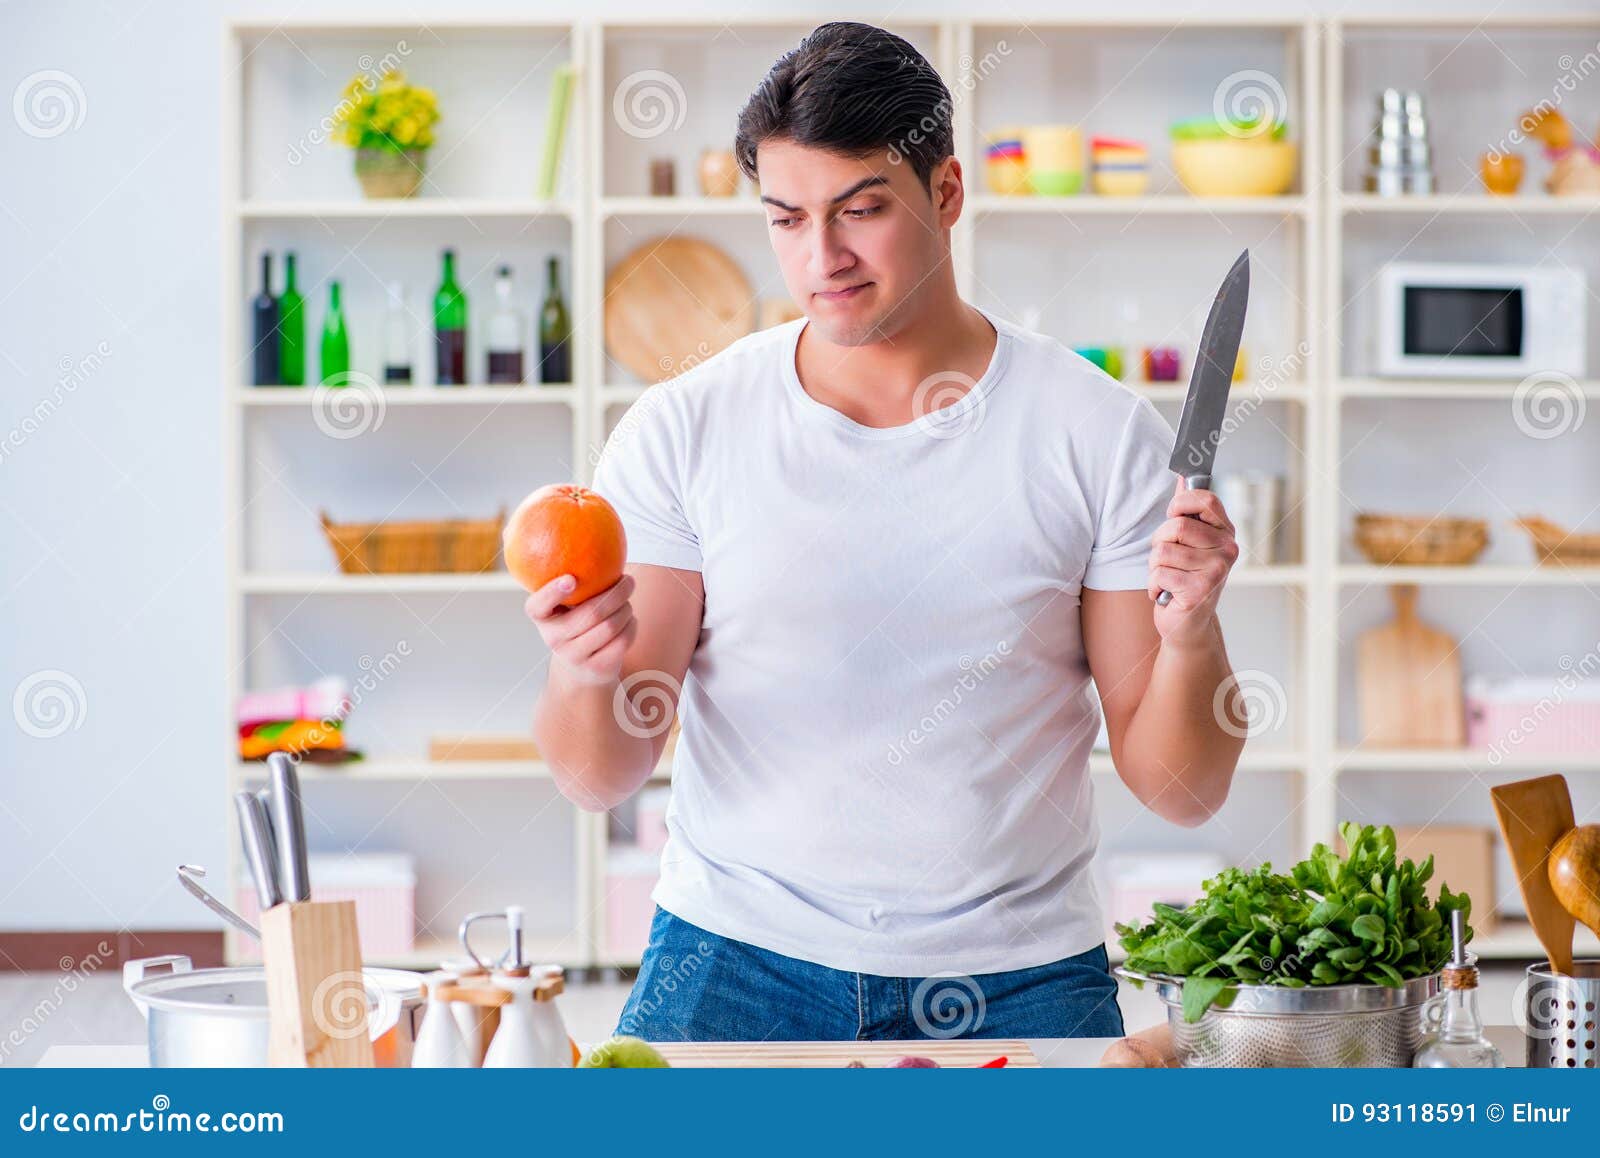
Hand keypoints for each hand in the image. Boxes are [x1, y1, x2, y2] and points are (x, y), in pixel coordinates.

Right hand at [525, 573, 637, 685]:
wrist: (581, 668)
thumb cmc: (573, 619)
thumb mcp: (561, 602)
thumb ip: (558, 573)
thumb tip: (538, 531)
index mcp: (541, 617)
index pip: (538, 606)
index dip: (552, 593)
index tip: (570, 579)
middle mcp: (553, 639)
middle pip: (591, 613)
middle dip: (616, 593)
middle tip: (628, 580)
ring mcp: (574, 656)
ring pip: (611, 626)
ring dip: (626, 608)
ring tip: (628, 599)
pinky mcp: (597, 668)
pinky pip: (622, 641)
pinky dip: (631, 626)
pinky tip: (629, 620)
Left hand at [1147, 477, 1238, 646]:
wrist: (1188, 624)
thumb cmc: (1184, 578)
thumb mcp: (1188, 542)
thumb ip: (1187, 510)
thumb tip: (1182, 476)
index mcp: (1225, 532)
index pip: (1204, 499)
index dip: (1180, 506)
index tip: (1173, 518)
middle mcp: (1228, 550)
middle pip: (1176, 526)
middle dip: (1160, 542)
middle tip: (1167, 560)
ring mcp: (1217, 571)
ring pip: (1163, 551)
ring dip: (1155, 567)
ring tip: (1168, 578)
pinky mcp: (1200, 590)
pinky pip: (1160, 573)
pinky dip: (1154, 585)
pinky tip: (1166, 594)